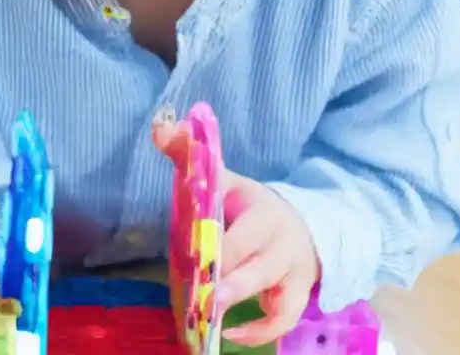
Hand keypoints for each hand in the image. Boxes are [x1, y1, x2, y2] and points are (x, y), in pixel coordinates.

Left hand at [153, 120, 320, 346]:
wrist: (299, 224)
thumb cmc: (248, 206)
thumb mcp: (224, 178)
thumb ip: (190, 153)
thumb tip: (160, 125)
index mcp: (265, 211)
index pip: (246, 231)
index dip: (222, 246)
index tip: (197, 257)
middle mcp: (284, 244)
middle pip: (263, 267)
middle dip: (235, 284)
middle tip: (204, 298)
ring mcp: (294, 274)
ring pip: (283, 300)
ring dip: (255, 317)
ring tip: (216, 323)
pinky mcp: (296, 297)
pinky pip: (285, 320)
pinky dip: (263, 332)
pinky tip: (232, 333)